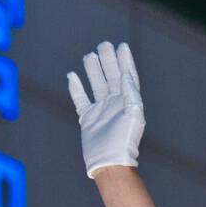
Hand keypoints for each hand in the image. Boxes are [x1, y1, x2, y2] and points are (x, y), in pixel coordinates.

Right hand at [66, 40, 145, 177]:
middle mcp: (115, 104)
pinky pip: (81, 99)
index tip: (122, 46)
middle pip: (111, 77)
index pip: (127, 77)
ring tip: (90, 55)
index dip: (125, 61)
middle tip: (104, 45)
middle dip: (108, 61)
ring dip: (93, 70)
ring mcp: (101, 111)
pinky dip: (76, 88)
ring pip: (96, 85)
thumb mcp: (133, 115)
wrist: (109, 162)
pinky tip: (72, 76)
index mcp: (128, 102)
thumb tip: (126, 73)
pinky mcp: (88, 119)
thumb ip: (131, 93)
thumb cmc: (124, 141)